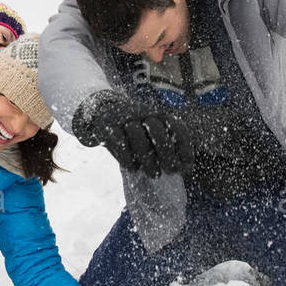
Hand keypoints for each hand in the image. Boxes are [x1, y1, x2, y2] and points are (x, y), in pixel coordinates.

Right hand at [73, 93, 190, 176]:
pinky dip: (126, 156)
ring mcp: (122, 117)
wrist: (98, 111)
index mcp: (157, 114)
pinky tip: (132, 168)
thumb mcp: (149, 133)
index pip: (176, 126)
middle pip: (156, 128)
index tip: (186, 166)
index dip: (184, 146)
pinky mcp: (105, 125)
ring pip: (136, 134)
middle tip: (171, 171)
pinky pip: (117, 140)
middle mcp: (141, 112)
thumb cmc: (131, 131)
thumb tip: (182, 168)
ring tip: (154, 174)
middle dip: (166, 152)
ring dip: (148, 157)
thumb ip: (162, 146)